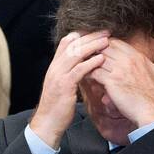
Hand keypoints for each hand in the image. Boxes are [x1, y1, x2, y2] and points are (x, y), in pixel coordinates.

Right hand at [30, 31, 109, 148]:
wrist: (48, 122)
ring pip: (76, 54)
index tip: (96, 31)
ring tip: (106, 41)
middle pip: (73, 44)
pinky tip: (101, 59)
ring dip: (92, 46)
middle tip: (105, 31)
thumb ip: (70, 73)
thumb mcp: (62, 85)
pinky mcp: (64, 85)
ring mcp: (58, 75)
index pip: (66, 42)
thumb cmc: (58, 106)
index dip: (81, 34)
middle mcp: (55, 67)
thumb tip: (82, 64)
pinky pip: (78, 70)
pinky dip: (90, 63)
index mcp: (55, 66)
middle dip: (90, 36)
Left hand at [88, 39, 153, 127]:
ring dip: (90, 62)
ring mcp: (119, 70)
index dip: (105, 45)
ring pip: (97, 58)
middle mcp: (128, 60)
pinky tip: (87, 77)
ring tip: (84, 66)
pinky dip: (89, 74)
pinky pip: (95, 72)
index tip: (100, 51)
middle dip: (95, 51)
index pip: (115, 42)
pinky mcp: (112, 82)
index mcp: (138, 56)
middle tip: (87, 57)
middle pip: (104, 47)